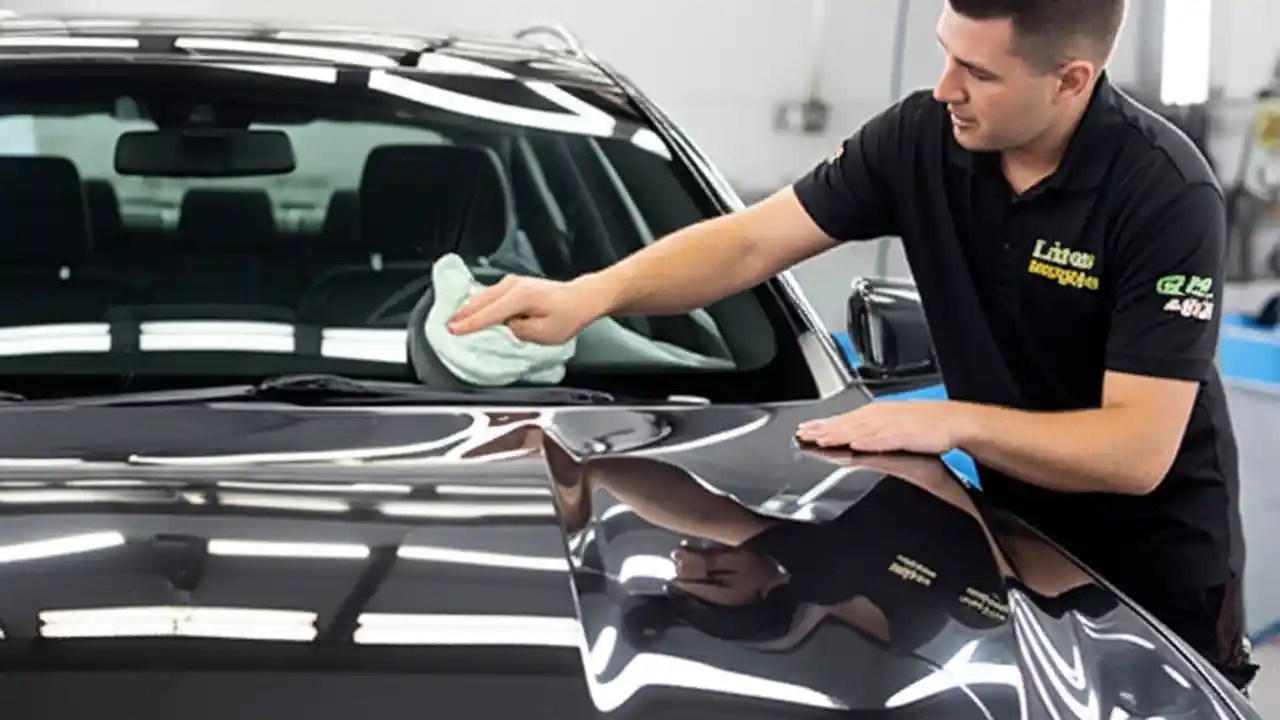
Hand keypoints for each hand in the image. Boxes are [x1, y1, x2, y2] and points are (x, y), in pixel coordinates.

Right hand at [447, 274, 607, 344]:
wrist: (582, 298)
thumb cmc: (568, 316)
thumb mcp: (544, 334)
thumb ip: (519, 331)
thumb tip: (504, 328)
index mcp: (520, 298)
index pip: (488, 313)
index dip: (469, 324)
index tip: (452, 331)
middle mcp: (514, 286)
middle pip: (480, 301)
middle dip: (462, 314)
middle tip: (446, 326)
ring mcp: (513, 283)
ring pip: (483, 296)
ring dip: (469, 308)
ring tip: (455, 320)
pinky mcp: (515, 285)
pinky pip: (490, 294)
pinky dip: (479, 303)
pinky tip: (472, 311)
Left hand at [795, 401, 972, 454]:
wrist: (956, 422)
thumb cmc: (928, 426)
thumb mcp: (895, 427)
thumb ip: (873, 433)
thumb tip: (853, 439)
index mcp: (879, 413)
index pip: (845, 419)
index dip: (823, 424)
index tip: (804, 430)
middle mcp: (882, 416)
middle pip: (847, 423)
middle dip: (823, 429)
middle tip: (802, 434)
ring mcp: (894, 424)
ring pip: (861, 429)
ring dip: (840, 434)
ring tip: (821, 439)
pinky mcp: (907, 434)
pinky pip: (885, 438)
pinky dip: (869, 440)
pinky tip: (855, 444)